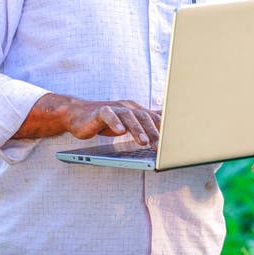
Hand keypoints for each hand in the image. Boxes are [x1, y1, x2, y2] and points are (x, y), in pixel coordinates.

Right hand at [13, 93, 160, 146]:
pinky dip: (114, 122)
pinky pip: (108, 115)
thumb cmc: (107, 120)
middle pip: (144, 118)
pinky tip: (119, 131)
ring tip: (144, 142)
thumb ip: (146, 121)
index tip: (174, 144)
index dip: (164, 130)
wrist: (79, 115)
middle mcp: (128, 107)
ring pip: (129, 117)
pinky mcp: (99, 111)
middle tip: (161, 147)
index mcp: (137, 110)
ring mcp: (114, 108)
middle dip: (154, 132)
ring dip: (137, 129)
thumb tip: (166, 122)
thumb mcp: (129, 122)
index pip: (154, 119)